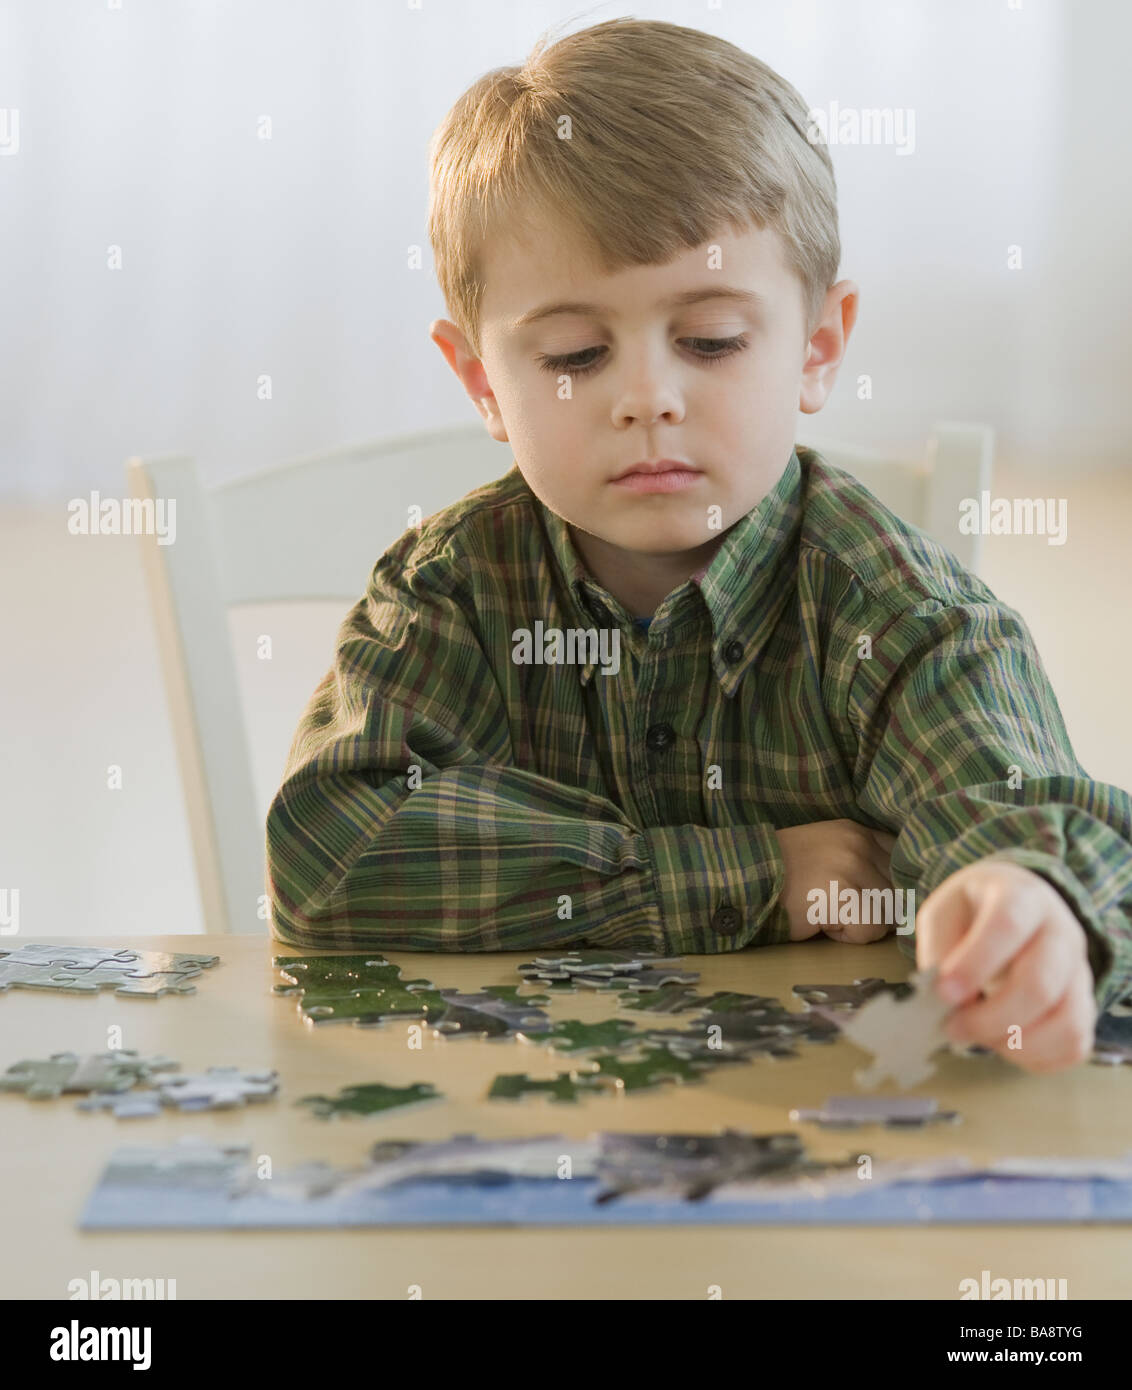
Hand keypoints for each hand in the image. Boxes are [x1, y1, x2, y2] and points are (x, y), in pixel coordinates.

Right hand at [774, 819, 897, 941]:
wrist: (745, 879)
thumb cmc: (783, 874)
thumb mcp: (827, 851)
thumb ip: (862, 860)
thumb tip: (900, 895)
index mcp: (857, 831)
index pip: (900, 865)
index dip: (886, 888)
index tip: (865, 898)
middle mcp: (859, 844)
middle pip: (897, 893)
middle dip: (872, 909)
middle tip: (835, 906)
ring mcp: (851, 867)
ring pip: (887, 914)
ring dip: (859, 923)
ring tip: (826, 911)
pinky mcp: (843, 895)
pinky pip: (869, 930)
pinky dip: (847, 935)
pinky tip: (821, 922)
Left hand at [915, 860, 1096, 1072]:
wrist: (1015, 908)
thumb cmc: (973, 914)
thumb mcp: (943, 914)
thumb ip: (940, 949)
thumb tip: (948, 998)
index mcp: (1023, 897)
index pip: (1008, 926)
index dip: (975, 964)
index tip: (944, 994)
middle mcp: (1062, 933)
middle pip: (1041, 984)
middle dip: (992, 1017)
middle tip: (953, 1028)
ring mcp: (1080, 971)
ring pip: (1066, 1021)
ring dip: (1015, 1043)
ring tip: (978, 1038)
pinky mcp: (1085, 1006)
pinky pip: (1074, 1044)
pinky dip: (1037, 1057)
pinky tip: (1004, 1046)